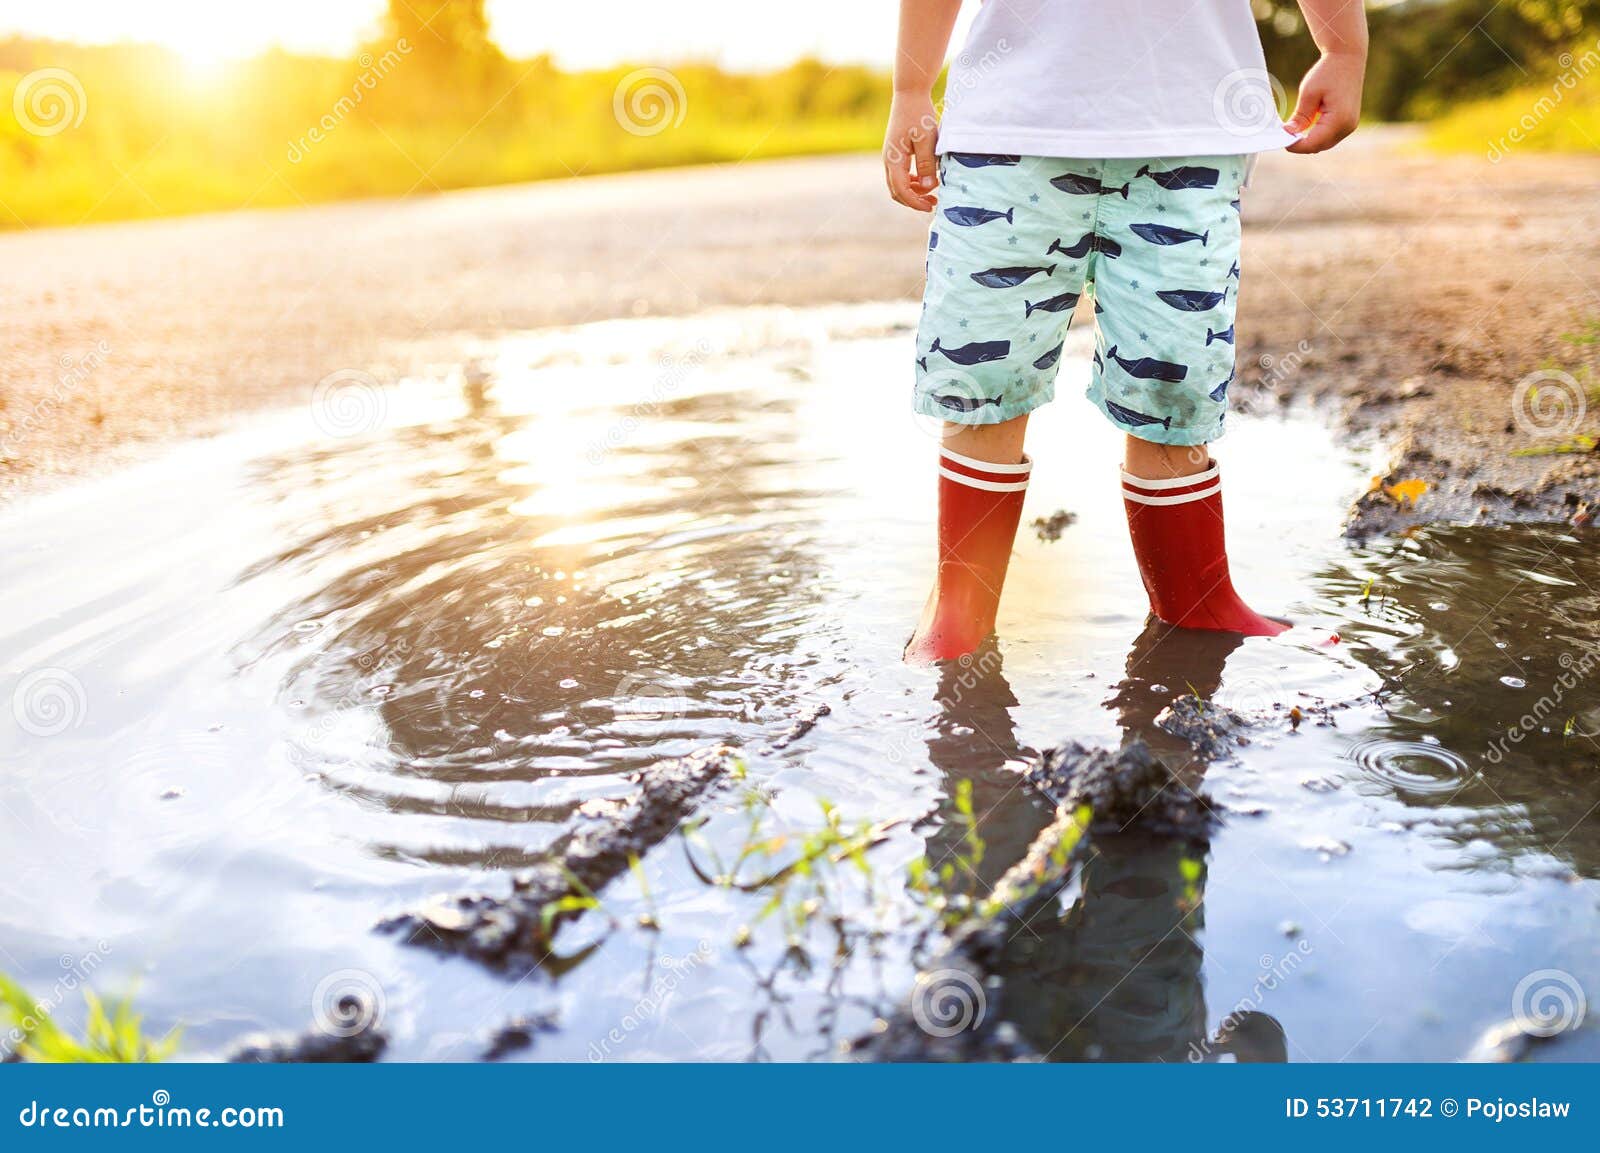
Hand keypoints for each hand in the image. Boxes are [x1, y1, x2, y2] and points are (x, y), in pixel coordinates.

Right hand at [884, 90, 940, 210]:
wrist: (909, 95)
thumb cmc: (919, 114)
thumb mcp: (927, 139)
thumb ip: (926, 164)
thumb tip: (929, 187)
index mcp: (894, 159)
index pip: (901, 190)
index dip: (915, 202)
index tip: (931, 206)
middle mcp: (889, 160)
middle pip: (897, 191)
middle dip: (913, 200)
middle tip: (933, 203)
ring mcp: (891, 157)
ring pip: (898, 184)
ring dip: (913, 192)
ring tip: (932, 193)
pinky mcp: (896, 153)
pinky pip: (901, 174)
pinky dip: (912, 182)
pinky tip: (926, 180)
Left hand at [1285, 51, 1364, 153]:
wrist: (1347, 57)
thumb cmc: (1329, 72)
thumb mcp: (1309, 93)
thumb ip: (1300, 116)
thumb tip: (1289, 133)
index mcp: (1339, 120)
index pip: (1313, 143)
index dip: (1295, 145)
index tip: (1281, 139)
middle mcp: (1348, 126)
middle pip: (1319, 146)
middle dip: (1301, 144)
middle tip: (1285, 134)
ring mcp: (1350, 125)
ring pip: (1324, 143)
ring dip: (1309, 140)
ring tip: (1293, 129)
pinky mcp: (1348, 121)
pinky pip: (1330, 135)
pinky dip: (1317, 134)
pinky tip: (1305, 125)